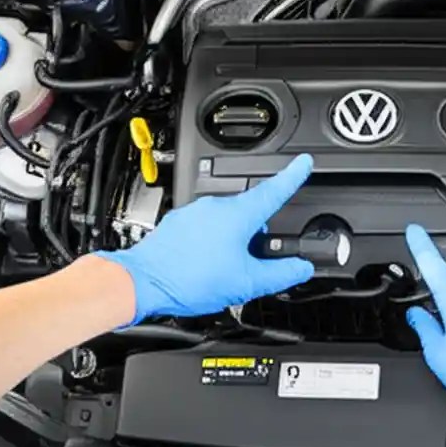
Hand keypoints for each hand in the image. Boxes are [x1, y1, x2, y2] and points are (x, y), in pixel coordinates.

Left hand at [98, 155, 315, 324]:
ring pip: (226, 222)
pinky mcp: (179, 224)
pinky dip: (212, 244)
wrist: (142, 282)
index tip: (303, 163)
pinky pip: (205, 228)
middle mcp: (215, 207)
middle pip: (250, 213)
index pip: (274, 190)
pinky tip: (205, 267)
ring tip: (224, 270)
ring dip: (233, 241)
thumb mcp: (245, 282)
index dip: (293, 176)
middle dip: (256, 234)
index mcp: (237, 215)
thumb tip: (301, 268)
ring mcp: (194, 213)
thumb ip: (280, 274)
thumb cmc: (187, 279)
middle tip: (254, 261)